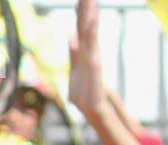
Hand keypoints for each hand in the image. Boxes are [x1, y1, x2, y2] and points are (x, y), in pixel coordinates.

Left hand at [68, 0, 107, 117]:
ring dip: (89, 21)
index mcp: (84, 53)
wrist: (96, 111)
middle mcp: (90, 55)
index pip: (82, 28)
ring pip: (90, 38)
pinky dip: (84, 45)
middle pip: (87, 28)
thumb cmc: (86, 92)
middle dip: (87, 10)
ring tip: (90, 3)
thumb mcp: (77, 70)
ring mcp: (93, 63)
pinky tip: (80, 32)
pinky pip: (89, 57)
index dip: (82, 12)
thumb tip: (71, 37)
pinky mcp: (94, 75)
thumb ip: (74, 53)